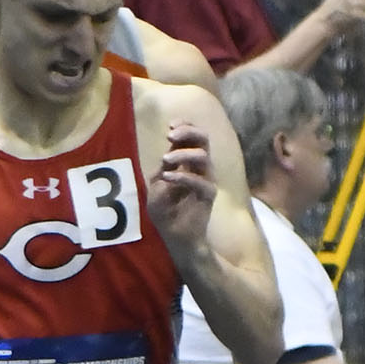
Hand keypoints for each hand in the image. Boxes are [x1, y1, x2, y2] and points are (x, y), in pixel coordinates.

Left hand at [148, 121, 216, 249]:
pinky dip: (182, 176)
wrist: (175, 237)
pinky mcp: (208, 196)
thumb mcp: (157, 186)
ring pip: (203, 157)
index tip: (170, 126)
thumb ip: (163, 169)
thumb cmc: (166, 211)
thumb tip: (168, 155)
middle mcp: (200, 168)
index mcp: (188, 162)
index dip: (184, 126)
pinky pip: (200, 181)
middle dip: (188, 132)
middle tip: (171, 135)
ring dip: (182, 154)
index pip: (192, 136)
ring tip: (165, 160)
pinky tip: (167, 177)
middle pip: (204, 139)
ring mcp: (206, 180)